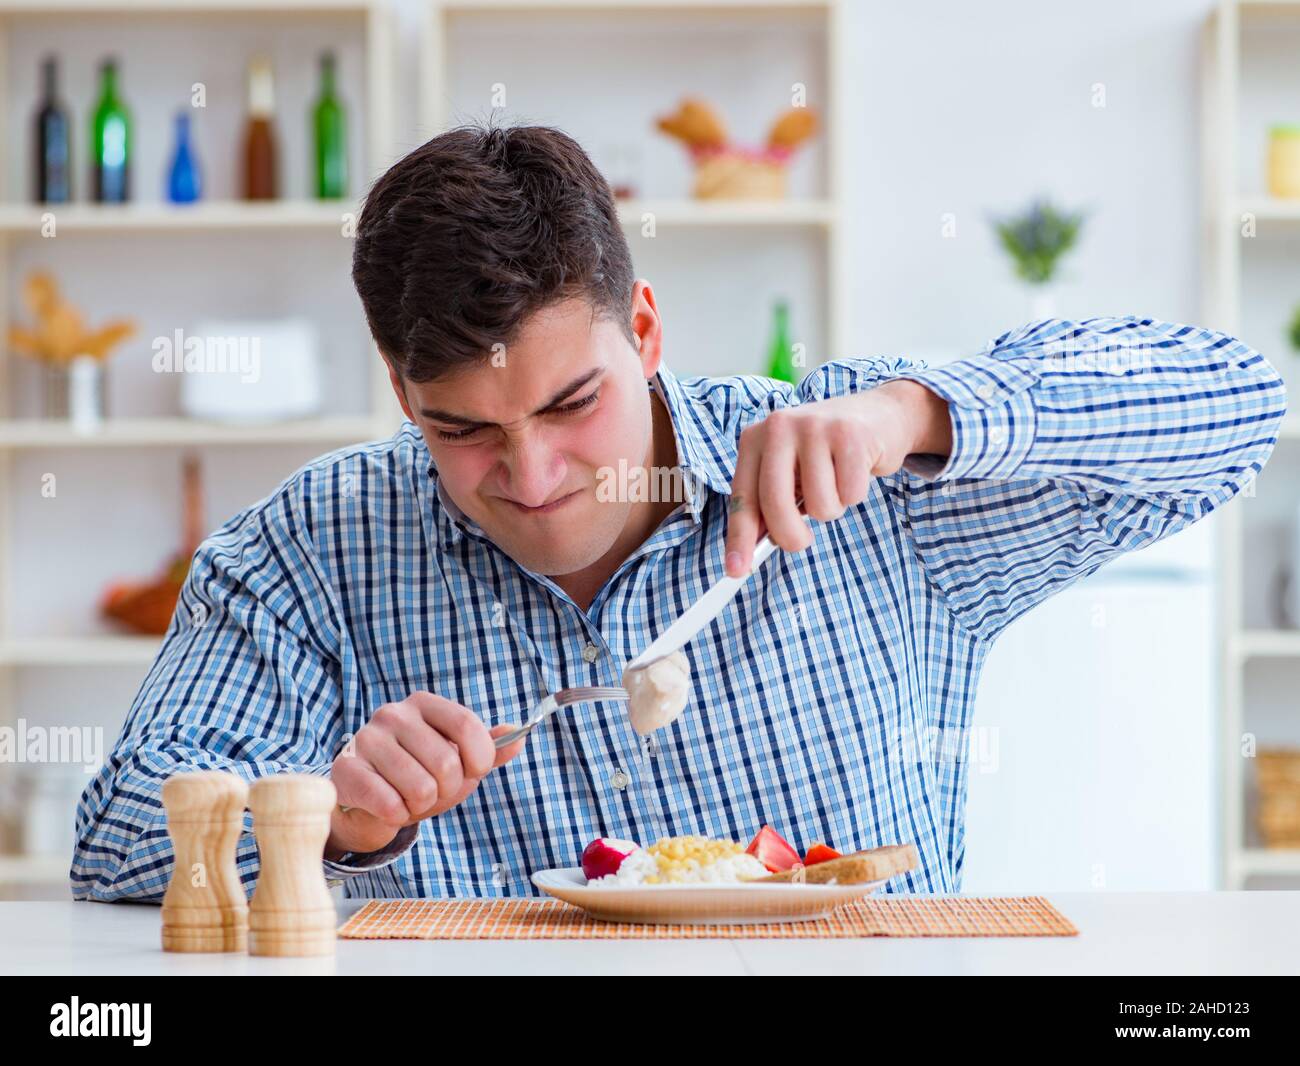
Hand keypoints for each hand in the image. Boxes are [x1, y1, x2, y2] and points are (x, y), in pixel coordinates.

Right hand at [325, 692, 526, 857]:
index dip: (480, 759)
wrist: (363, 801)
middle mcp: (393, 714)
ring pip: (421, 787)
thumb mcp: (456, 761)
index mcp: (423, 704)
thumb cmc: (414, 776)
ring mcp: (366, 740)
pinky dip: (397, 816)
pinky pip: (390, 804)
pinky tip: (387, 808)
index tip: (476, 773)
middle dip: (448, 790)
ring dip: (421, 806)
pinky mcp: (346, 771)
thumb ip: (487, 749)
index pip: (466, 725)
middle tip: (432, 791)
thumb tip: (519, 735)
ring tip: (408, 798)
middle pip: (446, 762)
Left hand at [724, 380, 950, 576]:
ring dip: (832, 508)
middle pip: (775, 503)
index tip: (735, 570)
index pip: (743, 496)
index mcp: (755, 438)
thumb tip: (752, 550)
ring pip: (819, 505)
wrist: (878, 415)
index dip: (739, 537)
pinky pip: (850, 494)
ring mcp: (815, 427)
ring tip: (836, 483)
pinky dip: (855, 494)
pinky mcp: (850, 434)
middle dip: (790, 536)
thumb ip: (770, 502)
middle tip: (803, 541)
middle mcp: (779, 427)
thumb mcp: (790, 470)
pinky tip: (856, 471)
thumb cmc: (827, 453)